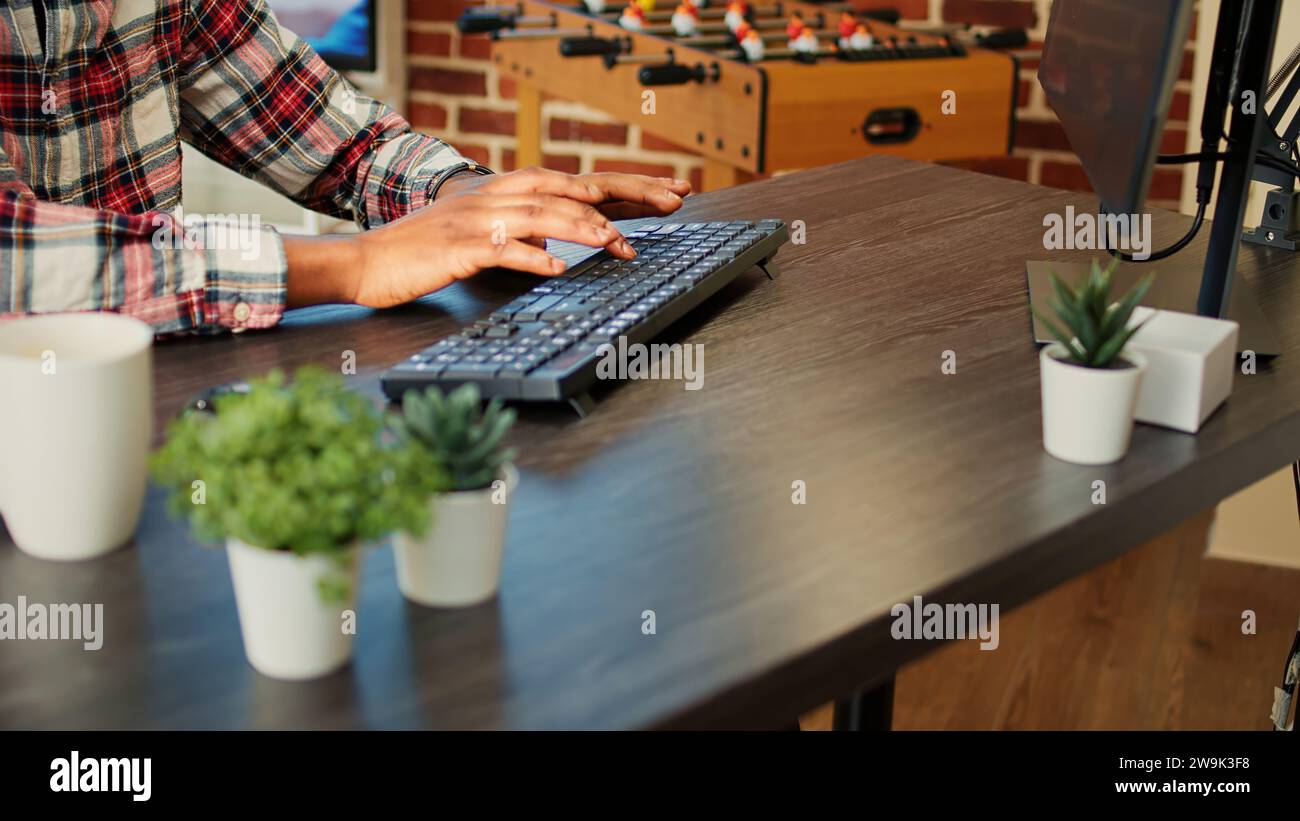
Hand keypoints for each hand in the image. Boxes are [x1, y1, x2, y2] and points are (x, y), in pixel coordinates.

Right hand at [284, 167, 690, 310]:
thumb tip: (563, 243)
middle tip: (669, 204)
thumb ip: (522, 233)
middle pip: (568, 187)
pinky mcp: (458, 248)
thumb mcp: (482, 235)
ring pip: (540, 213)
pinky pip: (502, 249)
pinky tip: (559, 269)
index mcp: (504, 191)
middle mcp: (495, 196)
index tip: (669, 191)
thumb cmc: (425, 252)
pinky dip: (533, 257)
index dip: (624, 184)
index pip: (574, 180)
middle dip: (622, 195)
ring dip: (583, 226)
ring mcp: (476, 220)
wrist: (367, 261)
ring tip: (618, 243)